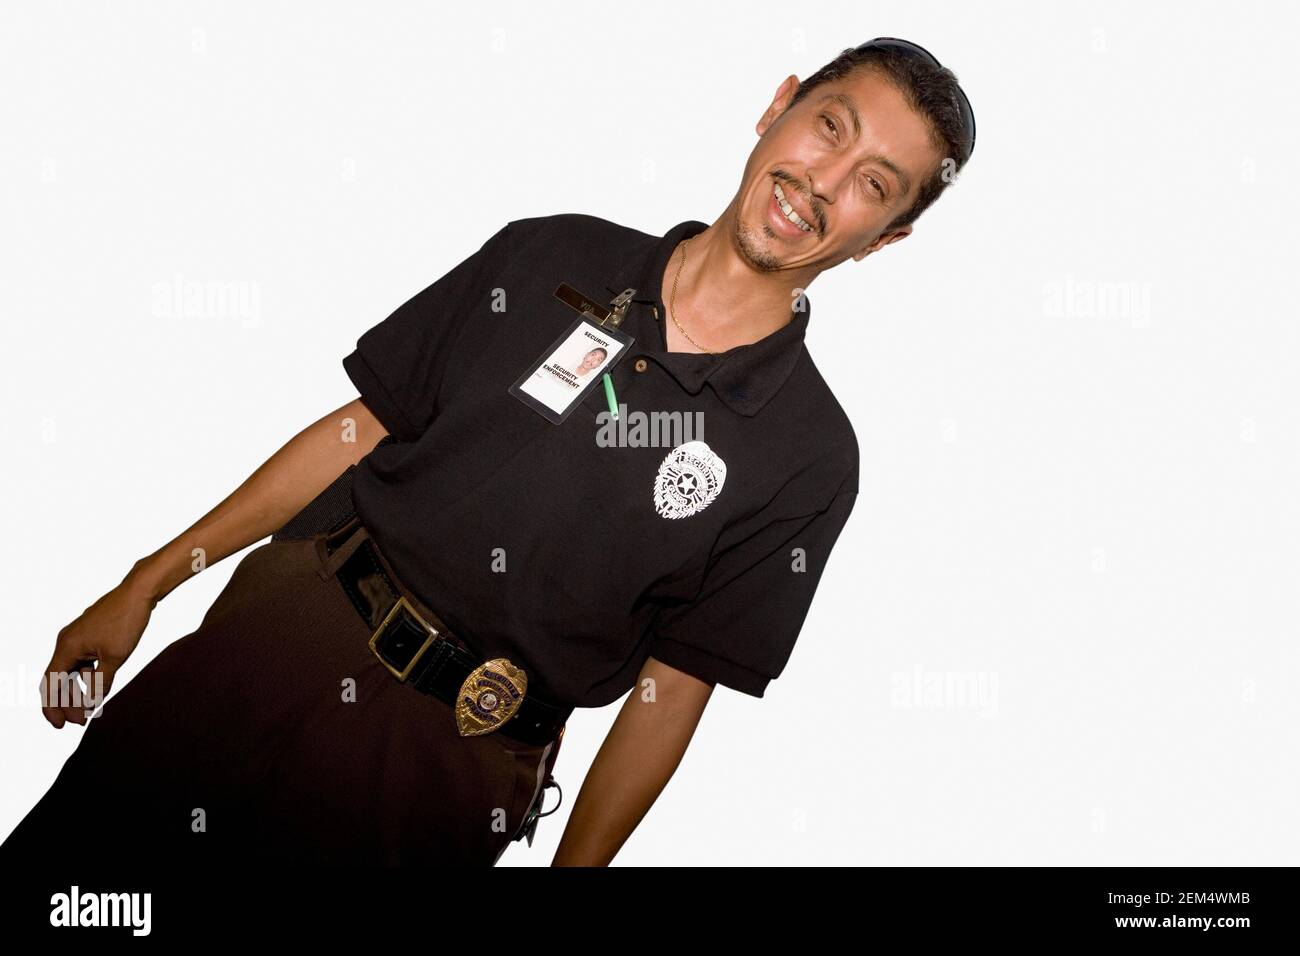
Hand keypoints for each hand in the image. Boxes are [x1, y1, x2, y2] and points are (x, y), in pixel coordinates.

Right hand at [38, 574, 156, 728]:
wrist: (139, 592)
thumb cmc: (126, 621)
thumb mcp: (115, 657)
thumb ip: (101, 682)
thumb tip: (91, 704)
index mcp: (66, 648)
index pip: (50, 684)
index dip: (53, 707)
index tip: (61, 725)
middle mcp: (67, 642)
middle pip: (60, 680)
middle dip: (68, 703)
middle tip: (81, 721)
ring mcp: (78, 638)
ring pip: (73, 671)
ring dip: (80, 691)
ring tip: (90, 709)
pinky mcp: (90, 635)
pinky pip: (84, 661)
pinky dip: (89, 676)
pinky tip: (99, 688)